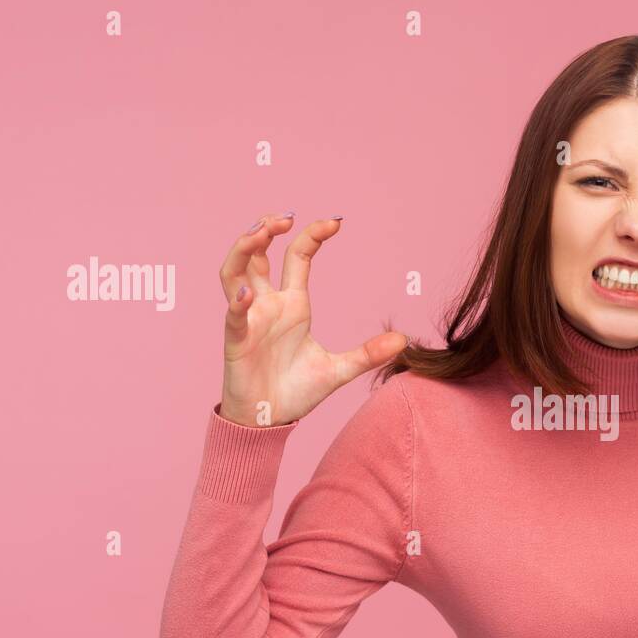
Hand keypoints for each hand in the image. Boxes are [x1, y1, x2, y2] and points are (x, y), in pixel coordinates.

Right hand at [217, 213, 407, 426]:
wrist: (270, 420)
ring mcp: (249, 319)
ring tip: (259, 233)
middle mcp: (268, 304)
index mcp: (293, 304)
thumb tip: (403, 340)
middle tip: (283, 216)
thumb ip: (368, 354)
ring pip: (234, 272)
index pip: (298, 257)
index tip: (335, 222)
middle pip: (258, 254)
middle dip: (266, 229)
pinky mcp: (237, 340)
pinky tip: (246, 294)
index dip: (312, 235)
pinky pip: (233, 315)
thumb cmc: (296, 391)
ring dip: (243, 249)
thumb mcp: (339, 370)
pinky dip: (238, 303)